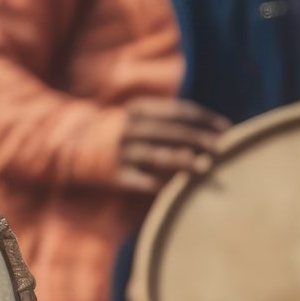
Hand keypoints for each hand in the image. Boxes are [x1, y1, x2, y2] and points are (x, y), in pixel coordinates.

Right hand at [112, 98, 229, 193]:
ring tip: (203, 168)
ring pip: (157, 155)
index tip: (226, 128)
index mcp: (139, 110)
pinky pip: (141, 180)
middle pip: (172, 132)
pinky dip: (159, 184)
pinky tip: (177, 189)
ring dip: (182, 161)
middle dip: (199, 139)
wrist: (73, 146)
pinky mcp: (116, 174)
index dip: (204, 119)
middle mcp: (130, 129)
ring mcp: (122, 152)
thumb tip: (210, 132)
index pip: (178, 111)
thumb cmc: (119, 132)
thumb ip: (167, 121)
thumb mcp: (137, 117)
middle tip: (222, 149)